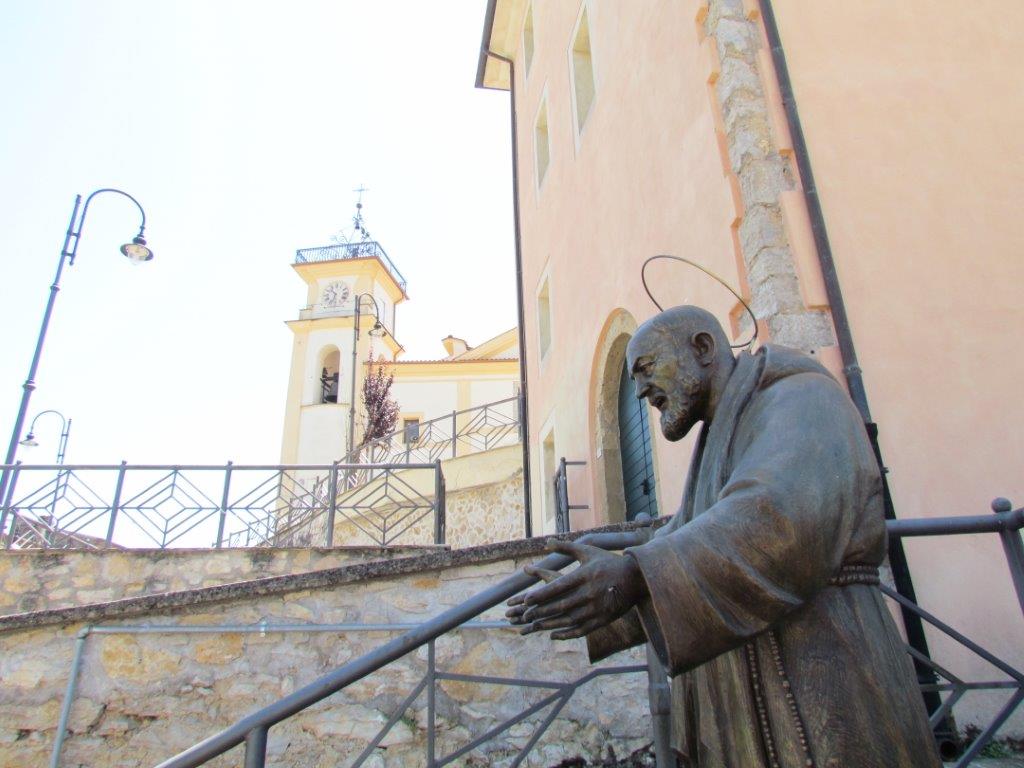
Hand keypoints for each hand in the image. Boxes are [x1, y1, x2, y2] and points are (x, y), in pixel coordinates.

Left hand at [505, 539, 647, 639]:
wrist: (636, 578)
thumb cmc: (608, 562)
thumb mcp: (588, 551)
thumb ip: (567, 547)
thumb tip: (547, 542)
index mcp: (585, 575)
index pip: (559, 586)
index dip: (542, 594)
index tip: (526, 600)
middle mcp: (590, 592)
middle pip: (561, 604)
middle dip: (541, 611)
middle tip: (525, 615)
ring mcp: (597, 608)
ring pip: (569, 619)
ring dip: (550, 623)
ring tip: (534, 625)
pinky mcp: (602, 619)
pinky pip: (581, 629)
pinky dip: (566, 633)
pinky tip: (553, 634)